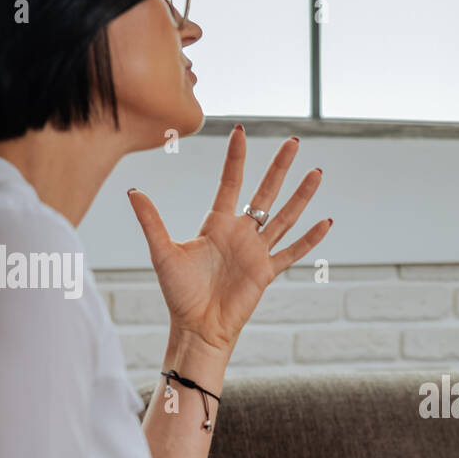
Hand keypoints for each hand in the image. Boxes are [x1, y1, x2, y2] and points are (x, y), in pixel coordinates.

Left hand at [127, 125, 332, 356]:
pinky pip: (292, 252)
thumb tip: (133, 192)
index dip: (236, 158)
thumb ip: (152, 222)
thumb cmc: (178, 293)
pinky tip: (325, 221)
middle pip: (265, 192)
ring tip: (316, 173)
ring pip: (284, 216)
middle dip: (279, 167)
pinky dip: (310, 239)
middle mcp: (240, 233)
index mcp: (216, 224)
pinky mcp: (267, 272)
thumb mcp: (162, 253)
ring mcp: (257, 252)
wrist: (198, 327)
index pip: (230, 183)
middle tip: (294, 142)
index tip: (241, 130)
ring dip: (301, 196)